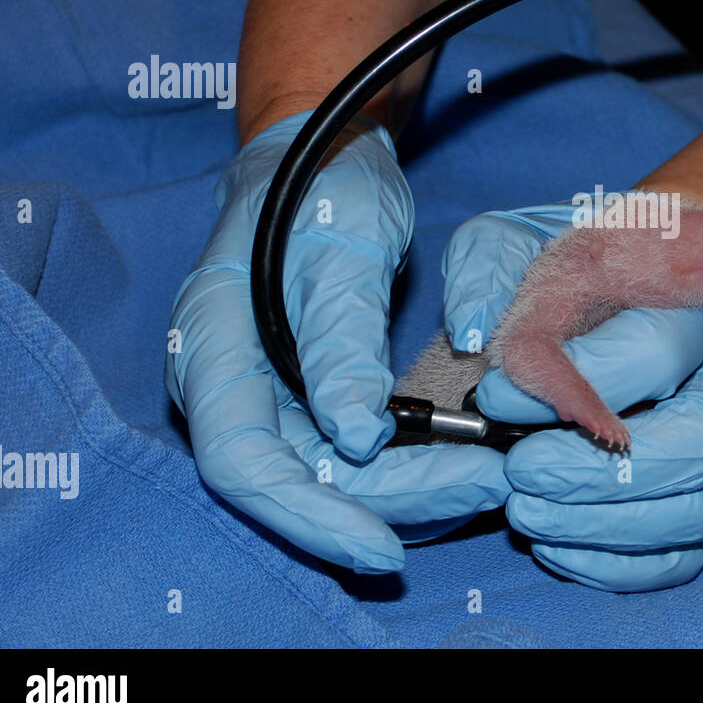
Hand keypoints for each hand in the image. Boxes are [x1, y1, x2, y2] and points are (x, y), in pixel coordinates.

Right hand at [165, 110, 508, 572]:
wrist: (325, 156)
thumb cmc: (321, 184)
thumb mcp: (339, 246)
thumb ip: (339, 339)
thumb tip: (356, 437)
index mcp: (214, 345)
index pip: (243, 461)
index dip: (308, 513)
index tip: (384, 546)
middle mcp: (233, 385)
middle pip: (299, 480)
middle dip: (391, 501)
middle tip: (483, 487)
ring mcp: (271, 395)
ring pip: (334, 475)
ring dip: (410, 488)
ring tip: (488, 478)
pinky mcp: (311, 396)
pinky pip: (354, 453)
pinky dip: (409, 466)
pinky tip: (462, 465)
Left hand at [441, 201, 702, 591]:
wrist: (648, 279)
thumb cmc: (583, 266)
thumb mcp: (527, 235)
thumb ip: (489, 261)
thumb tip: (472, 325)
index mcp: (700, 301)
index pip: (657, 350)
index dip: (579, 382)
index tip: (495, 392)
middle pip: (702, 440)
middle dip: (601, 470)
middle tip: (519, 470)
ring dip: (609, 524)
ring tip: (527, 510)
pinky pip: (688, 551)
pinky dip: (622, 563)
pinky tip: (558, 543)